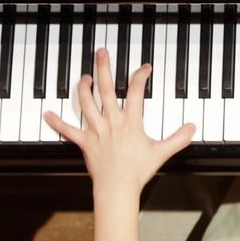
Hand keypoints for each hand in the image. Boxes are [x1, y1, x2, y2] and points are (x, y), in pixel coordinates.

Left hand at [44, 47, 194, 197]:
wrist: (118, 187)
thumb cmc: (138, 171)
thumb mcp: (162, 152)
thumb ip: (178, 139)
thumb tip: (192, 128)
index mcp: (130, 121)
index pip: (136, 91)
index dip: (141, 76)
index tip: (144, 67)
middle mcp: (111, 121)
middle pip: (105, 89)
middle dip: (103, 68)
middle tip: (101, 52)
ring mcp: (96, 130)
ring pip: (86, 103)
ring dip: (83, 87)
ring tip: (84, 76)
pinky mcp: (85, 142)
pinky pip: (67, 130)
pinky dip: (56, 122)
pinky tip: (47, 113)